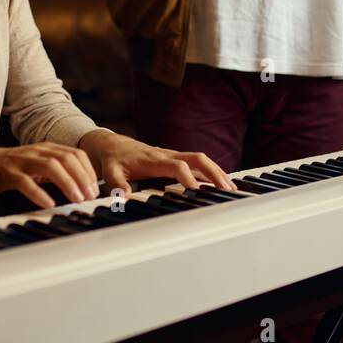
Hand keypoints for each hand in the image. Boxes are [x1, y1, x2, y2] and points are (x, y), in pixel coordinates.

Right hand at [0, 143, 100, 208]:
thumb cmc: (10, 169)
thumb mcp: (37, 167)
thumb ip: (56, 173)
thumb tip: (81, 188)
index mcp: (46, 148)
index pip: (75, 154)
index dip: (88, 171)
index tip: (95, 190)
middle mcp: (37, 151)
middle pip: (67, 158)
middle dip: (82, 178)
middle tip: (90, 197)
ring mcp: (22, 160)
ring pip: (50, 166)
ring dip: (67, 183)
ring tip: (76, 199)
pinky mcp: (8, 172)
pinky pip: (26, 182)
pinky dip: (39, 193)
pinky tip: (49, 204)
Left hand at [77, 129, 235, 196]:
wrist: (111, 144)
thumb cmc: (112, 159)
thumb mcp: (110, 172)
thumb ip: (118, 184)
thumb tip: (125, 198)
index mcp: (153, 159)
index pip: (177, 166)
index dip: (188, 178)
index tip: (197, 193)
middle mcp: (167, 155)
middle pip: (197, 158)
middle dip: (214, 173)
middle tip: (227, 190)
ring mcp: (173, 155)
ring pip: (201, 159)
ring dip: (217, 172)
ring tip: (232, 190)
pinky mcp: (175, 158)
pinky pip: (198, 163)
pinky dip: (212, 171)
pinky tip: (222, 183)